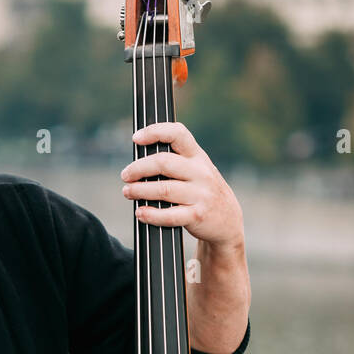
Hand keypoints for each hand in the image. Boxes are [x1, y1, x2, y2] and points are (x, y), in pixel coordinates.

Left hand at [121, 120, 243, 250]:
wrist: (228, 221)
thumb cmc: (203, 192)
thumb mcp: (197, 170)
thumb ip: (176, 162)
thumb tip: (138, 163)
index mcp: (197, 156)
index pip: (178, 134)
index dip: (155, 132)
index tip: (136, 138)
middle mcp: (200, 172)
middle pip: (163, 162)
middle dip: (138, 168)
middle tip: (126, 175)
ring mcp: (200, 194)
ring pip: (163, 189)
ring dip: (139, 190)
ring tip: (128, 192)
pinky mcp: (197, 216)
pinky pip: (170, 215)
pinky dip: (151, 215)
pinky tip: (140, 212)